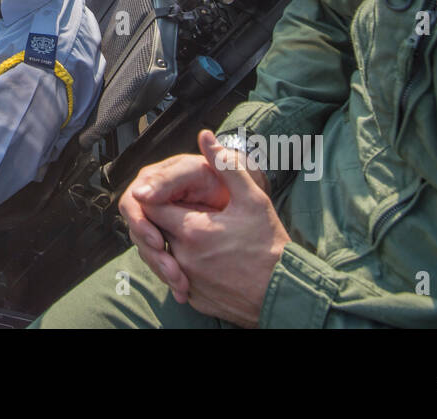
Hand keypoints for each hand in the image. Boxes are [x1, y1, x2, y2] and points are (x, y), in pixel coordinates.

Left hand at [139, 130, 290, 326]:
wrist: (284, 291)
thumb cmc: (270, 245)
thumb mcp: (252, 199)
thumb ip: (225, 166)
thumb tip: (206, 137)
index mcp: (192, 231)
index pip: (152, 206)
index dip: (159, 195)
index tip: (173, 192)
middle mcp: (183, 259)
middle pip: (155, 231)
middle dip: (165, 218)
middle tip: (189, 213)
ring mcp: (187, 281)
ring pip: (164, 255)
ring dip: (173, 243)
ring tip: (200, 236)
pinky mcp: (194, 298)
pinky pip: (179, 277)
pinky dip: (185, 266)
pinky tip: (206, 258)